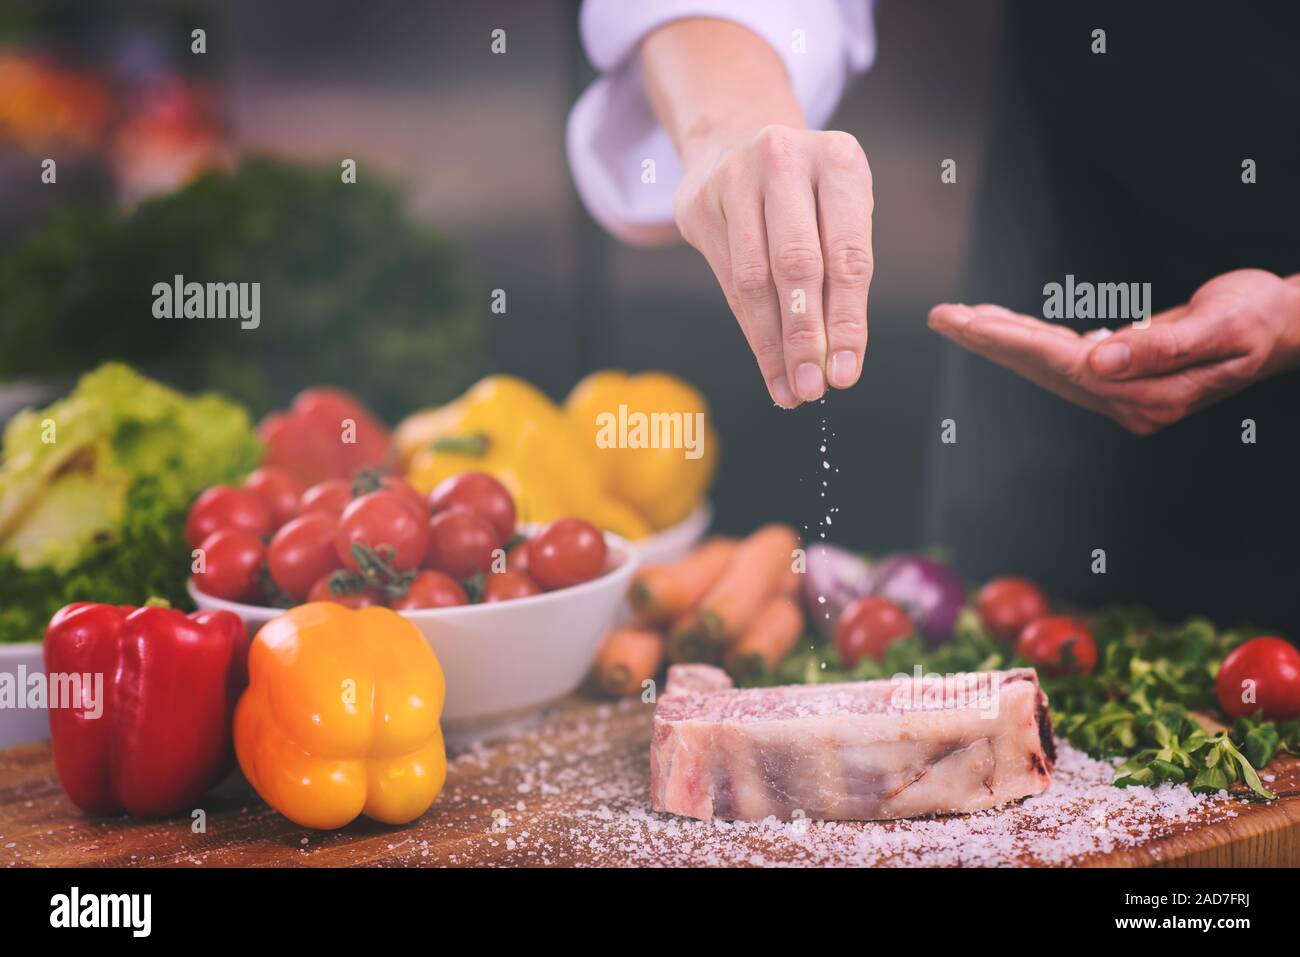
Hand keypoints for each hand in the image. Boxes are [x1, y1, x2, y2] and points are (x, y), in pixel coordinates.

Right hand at [674, 125, 873, 406]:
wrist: (736, 140)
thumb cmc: (806, 193)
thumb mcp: (840, 213)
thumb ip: (842, 276)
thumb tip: (835, 363)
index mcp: (838, 160)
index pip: (847, 255)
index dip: (847, 322)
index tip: (844, 375)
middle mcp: (784, 159)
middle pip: (795, 266)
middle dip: (805, 337)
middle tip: (813, 390)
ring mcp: (734, 178)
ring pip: (754, 280)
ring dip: (773, 345)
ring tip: (791, 390)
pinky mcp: (698, 203)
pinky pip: (727, 282)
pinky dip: (752, 332)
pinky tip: (769, 367)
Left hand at [927, 269, 1299, 434]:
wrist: (1291, 325)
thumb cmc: (1261, 319)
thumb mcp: (1219, 326)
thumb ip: (1159, 346)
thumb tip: (1098, 358)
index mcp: (1147, 393)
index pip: (1060, 364)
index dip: (1009, 341)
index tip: (966, 322)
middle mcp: (1129, 399)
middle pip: (1042, 368)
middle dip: (989, 341)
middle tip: (940, 317)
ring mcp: (1127, 391)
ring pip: (1048, 364)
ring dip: (1003, 340)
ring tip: (960, 318)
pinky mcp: (1127, 376)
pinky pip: (1067, 358)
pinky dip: (1033, 341)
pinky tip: (1008, 329)